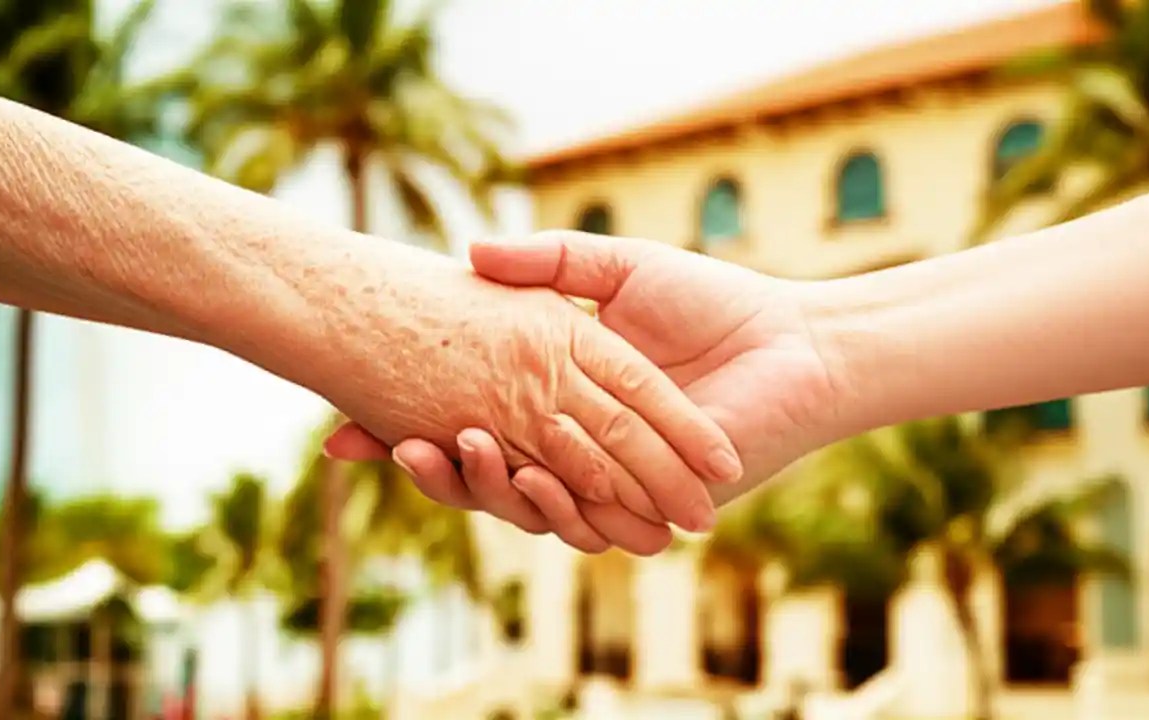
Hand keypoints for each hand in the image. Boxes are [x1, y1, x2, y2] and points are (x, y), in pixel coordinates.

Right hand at [327, 231, 859, 550]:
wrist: (794, 340)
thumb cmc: (710, 301)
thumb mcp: (616, 268)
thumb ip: (549, 262)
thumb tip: (469, 251)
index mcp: (561, 403)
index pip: (476, 424)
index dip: (417, 427)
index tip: (355, 421)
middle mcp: (580, 452)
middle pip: (491, 477)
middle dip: (443, 467)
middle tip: (397, 444)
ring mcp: (618, 484)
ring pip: (534, 508)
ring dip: (491, 489)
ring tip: (463, 450)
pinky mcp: (657, 508)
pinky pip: (595, 523)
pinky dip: (556, 507)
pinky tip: (527, 479)